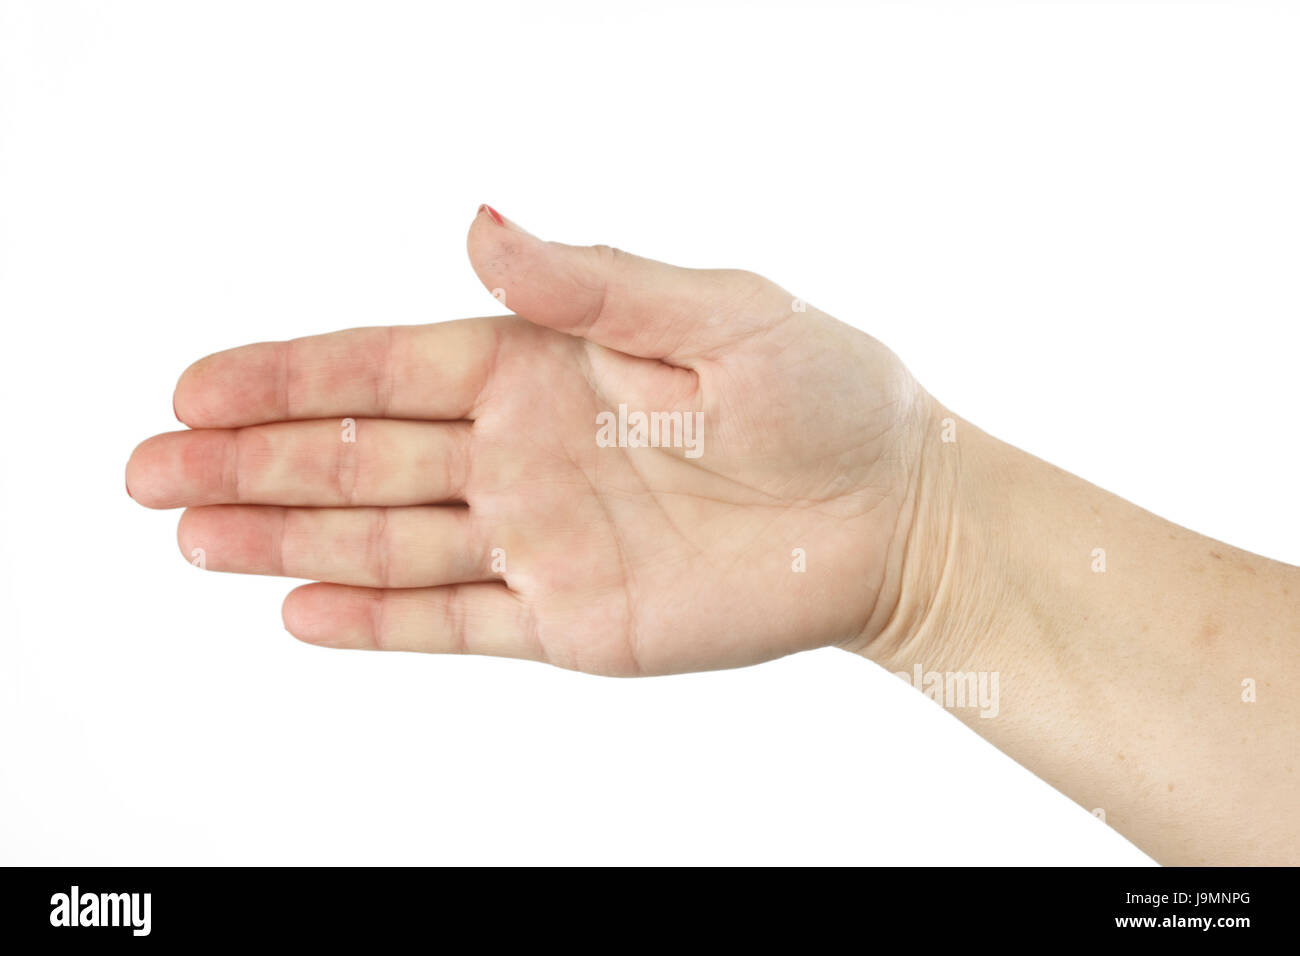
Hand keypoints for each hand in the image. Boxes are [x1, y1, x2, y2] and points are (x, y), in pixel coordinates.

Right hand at [126, 206, 937, 674]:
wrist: (894, 514)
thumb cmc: (827, 397)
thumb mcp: (716, 312)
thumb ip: (589, 283)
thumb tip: (478, 227)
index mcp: (546, 367)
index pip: (391, 368)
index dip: (292, 377)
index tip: (199, 385)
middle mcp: (526, 454)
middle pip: (362, 457)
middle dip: (253, 462)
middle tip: (147, 469)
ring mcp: (541, 541)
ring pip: (388, 543)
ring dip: (286, 539)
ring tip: (190, 535)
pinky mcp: (573, 620)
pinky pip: (457, 623)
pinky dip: (378, 621)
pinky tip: (298, 608)